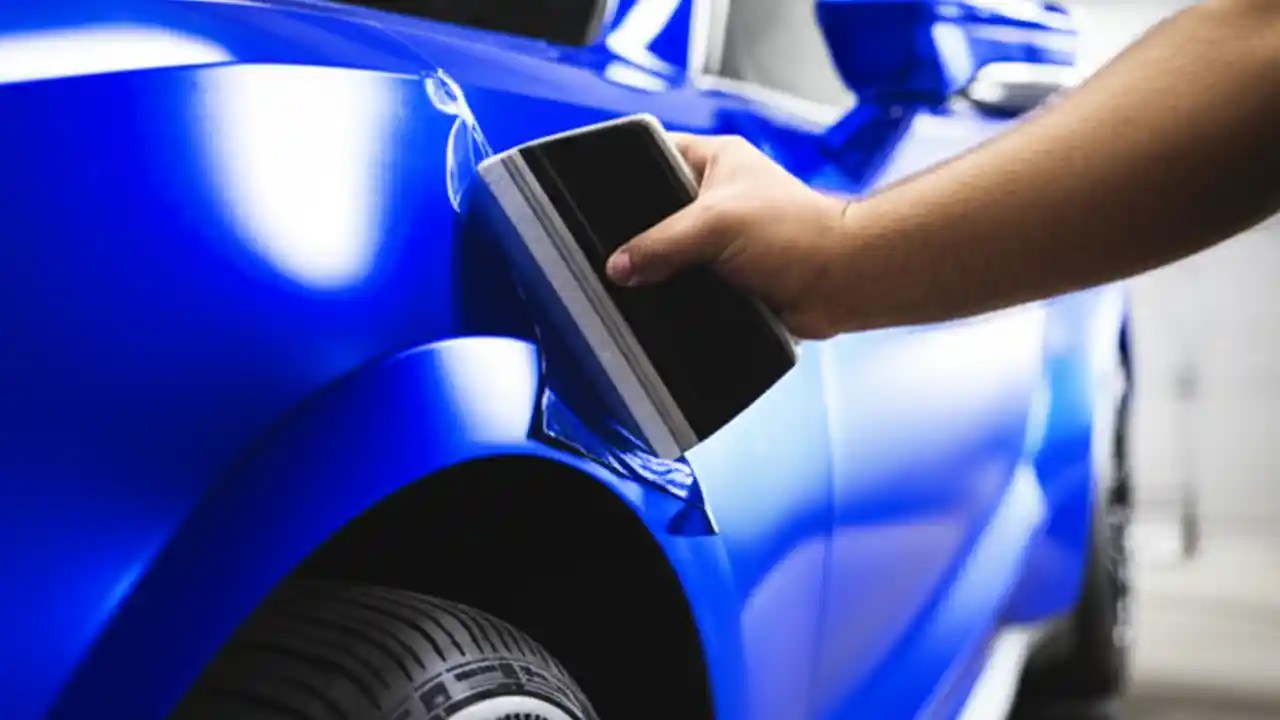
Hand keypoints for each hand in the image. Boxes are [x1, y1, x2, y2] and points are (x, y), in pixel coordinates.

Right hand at [605, 133, 849, 338]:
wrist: (839, 283)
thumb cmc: (794, 234)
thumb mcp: (715, 225)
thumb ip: (660, 243)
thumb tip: (619, 267)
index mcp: (716, 161)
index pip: (655, 152)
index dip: (623, 170)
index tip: (590, 195)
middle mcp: (716, 197)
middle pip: (655, 210)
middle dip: (635, 232)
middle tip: (604, 248)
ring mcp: (721, 238)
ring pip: (669, 252)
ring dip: (655, 270)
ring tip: (623, 282)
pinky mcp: (726, 276)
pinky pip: (686, 283)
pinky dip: (673, 295)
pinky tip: (651, 305)